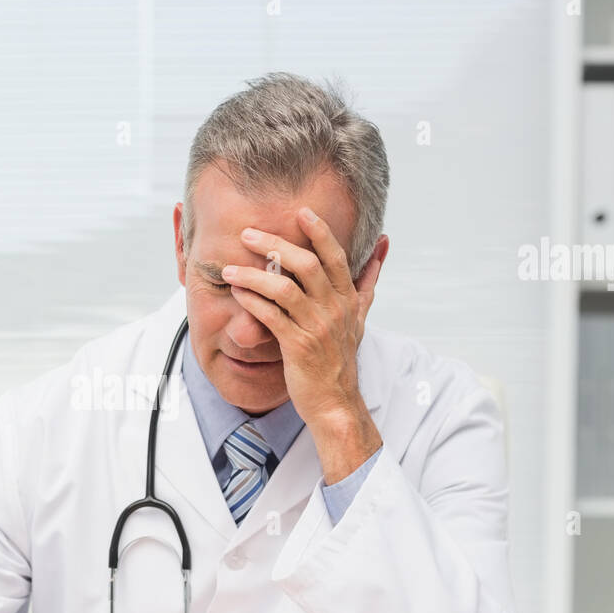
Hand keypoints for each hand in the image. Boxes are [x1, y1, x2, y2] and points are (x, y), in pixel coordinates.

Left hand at [222, 207, 385, 481]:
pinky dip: (252, 302)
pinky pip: (271, 317)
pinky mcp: (297, 347)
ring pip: (284, 290)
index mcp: (347, 299)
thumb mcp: (360, 316)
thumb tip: (383, 246)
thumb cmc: (340, 357)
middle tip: (249, 233)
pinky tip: (237, 293)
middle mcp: (334, 310)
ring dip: (254, 275)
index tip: (301, 211)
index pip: (335, 256)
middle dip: (276, 244)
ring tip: (230, 269)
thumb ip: (367, 280)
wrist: (335, 402)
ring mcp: (316, 328)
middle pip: (306, 265)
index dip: (319, 232)